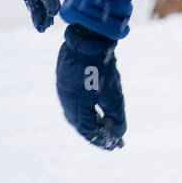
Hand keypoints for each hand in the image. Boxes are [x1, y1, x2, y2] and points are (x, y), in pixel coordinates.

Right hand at [56, 25, 126, 149]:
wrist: (87, 37)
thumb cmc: (102, 66)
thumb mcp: (113, 93)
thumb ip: (116, 115)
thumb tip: (118, 135)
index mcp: (75, 106)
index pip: (89, 131)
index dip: (103, 140)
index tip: (116, 146)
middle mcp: (65, 100)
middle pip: (81, 124)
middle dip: (97, 133)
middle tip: (113, 140)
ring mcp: (63, 90)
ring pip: (77, 113)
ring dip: (92, 121)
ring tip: (106, 127)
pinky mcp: (65, 80)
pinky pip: (74, 102)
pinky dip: (86, 109)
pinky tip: (96, 109)